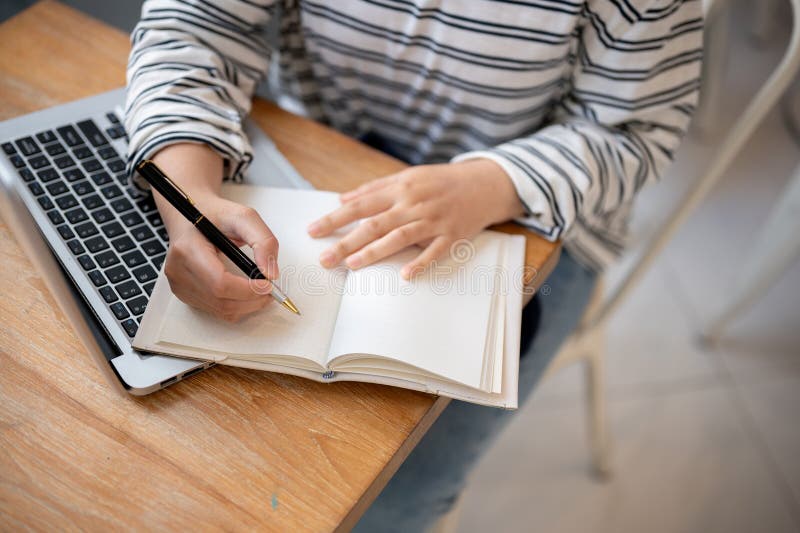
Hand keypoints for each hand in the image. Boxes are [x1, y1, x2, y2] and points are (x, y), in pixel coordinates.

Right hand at [152, 144, 279, 321]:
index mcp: (188, 248)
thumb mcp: (244, 216)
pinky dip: (235, 305)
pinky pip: (215, 310)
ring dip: (247, 305)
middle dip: (252, 300)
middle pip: (221, 301)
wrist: (191, 215)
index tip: (268, 284)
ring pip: (220, 310)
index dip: (248, 290)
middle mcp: (178, 270)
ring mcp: (179, 284)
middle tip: (270, 289)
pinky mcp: (183, 293)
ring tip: (260, 290)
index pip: (220, 283)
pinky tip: (244, 292)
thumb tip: (271, 273)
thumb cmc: (214, 214)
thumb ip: (263, 241)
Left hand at [307, 159, 523, 277]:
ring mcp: (433, 220)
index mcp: (399, 188)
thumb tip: (342, 200)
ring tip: (352, 264)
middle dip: (347, 242)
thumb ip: (374, 189)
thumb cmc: (440, 181)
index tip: (314, 231)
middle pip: (374, 224)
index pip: (360, 205)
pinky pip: (435, 251)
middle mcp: (413, 203)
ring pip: (400, 237)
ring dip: (375, 251)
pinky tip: (406, 275)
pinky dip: (421, 262)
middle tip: (325, 258)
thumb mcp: (407, 176)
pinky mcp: (452, 234)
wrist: (484, 183)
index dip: (335, 219)